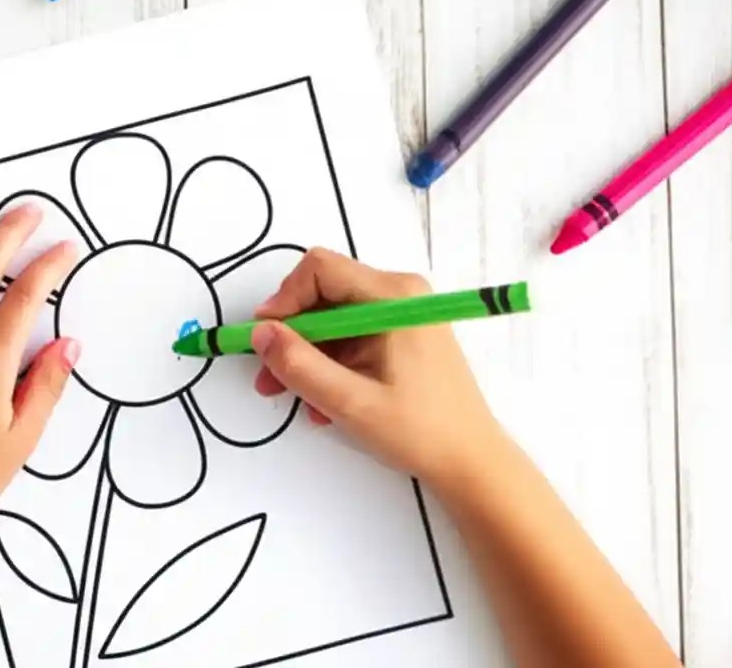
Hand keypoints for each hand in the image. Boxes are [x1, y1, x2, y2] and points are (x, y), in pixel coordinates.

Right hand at [249, 247, 500, 485]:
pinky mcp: (399, 337)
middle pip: (323, 294)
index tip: (264, 338)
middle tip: (268, 374)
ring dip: (306, 355)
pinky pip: (349, 338)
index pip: (320, 270)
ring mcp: (400, 316)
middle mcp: (398, 295)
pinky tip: (323, 402)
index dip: (284, 300)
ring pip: (332, 320)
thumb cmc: (422, 431)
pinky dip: (328, 365)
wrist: (471, 461)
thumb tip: (260, 334)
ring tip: (293, 396)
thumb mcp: (350, 402)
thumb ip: (300, 366)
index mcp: (394, 298)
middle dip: (291, 334)